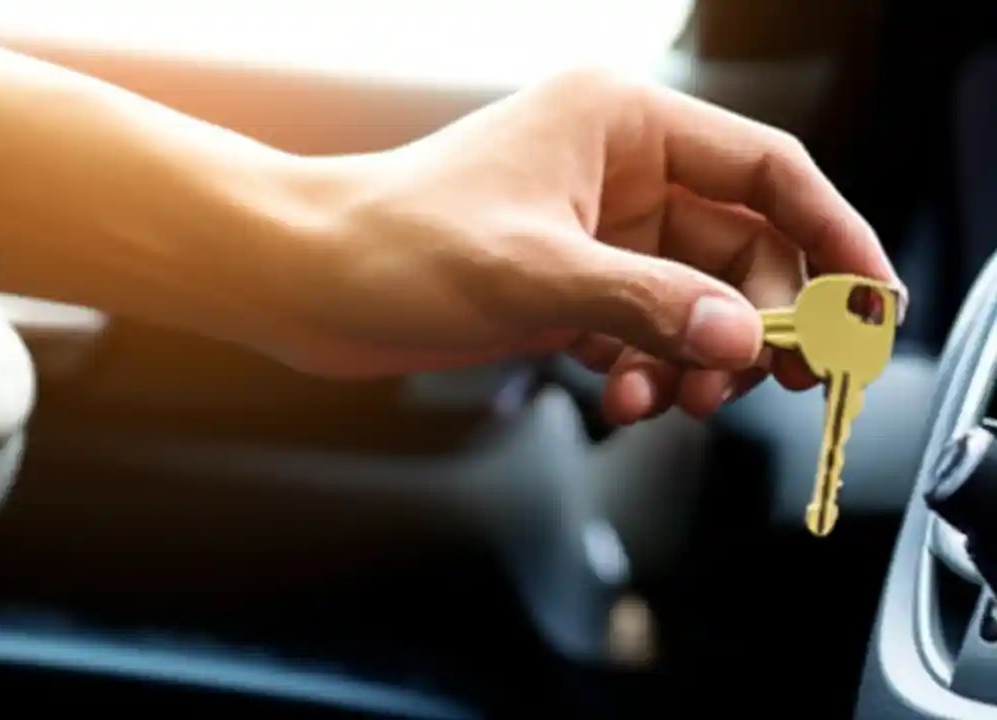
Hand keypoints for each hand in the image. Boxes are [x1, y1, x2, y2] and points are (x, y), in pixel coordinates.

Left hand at [267, 69, 903, 422]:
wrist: (302, 279)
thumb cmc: (393, 243)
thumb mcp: (535, 275)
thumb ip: (651, 306)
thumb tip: (744, 340)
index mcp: (624, 123)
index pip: (769, 171)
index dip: (833, 238)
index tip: (869, 306)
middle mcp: (619, 170)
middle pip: (742, 246)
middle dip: (758, 320)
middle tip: (774, 381)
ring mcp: (594, 229)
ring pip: (695, 297)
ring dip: (701, 355)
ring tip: (682, 398)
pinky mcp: (567, 280)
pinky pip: (644, 327)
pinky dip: (648, 366)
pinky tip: (625, 397)